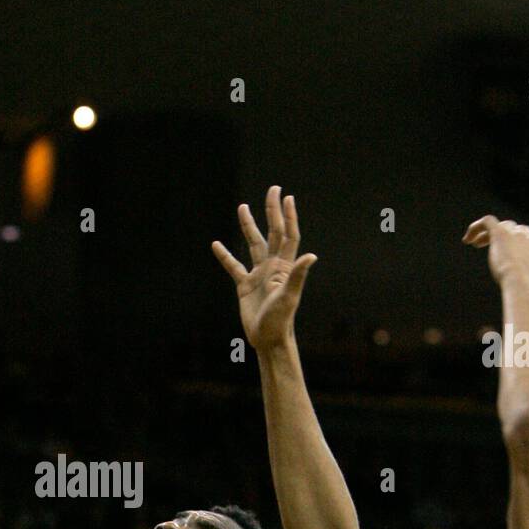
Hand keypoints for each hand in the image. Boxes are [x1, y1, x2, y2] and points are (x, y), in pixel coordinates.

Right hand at [212, 186, 317, 350]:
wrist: (267, 339)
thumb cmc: (280, 321)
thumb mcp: (288, 297)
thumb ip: (297, 275)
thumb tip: (311, 256)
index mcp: (283, 267)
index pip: (287, 235)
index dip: (288, 216)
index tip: (287, 197)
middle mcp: (272, 267)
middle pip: (272, 232)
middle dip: (272, 211)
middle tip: (273, 189)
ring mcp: (258, 275)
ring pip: (253, 244)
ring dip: (248, 226)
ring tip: (243, 207)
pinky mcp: (245, 286)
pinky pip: (233, 266)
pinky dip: (225, 256)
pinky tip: (216, 245)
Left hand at [463, 216, 528, 323]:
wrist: (521, 284)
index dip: (523, 247)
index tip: (511, 255)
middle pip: (518, 231)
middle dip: (506, 238)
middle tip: (488, 248)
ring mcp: (516, 233)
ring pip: (503, 225)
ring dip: (489, 234)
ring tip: (475, 243)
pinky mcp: (501, 231)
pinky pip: (487, 221)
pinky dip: (477, 227)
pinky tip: (467, 240)